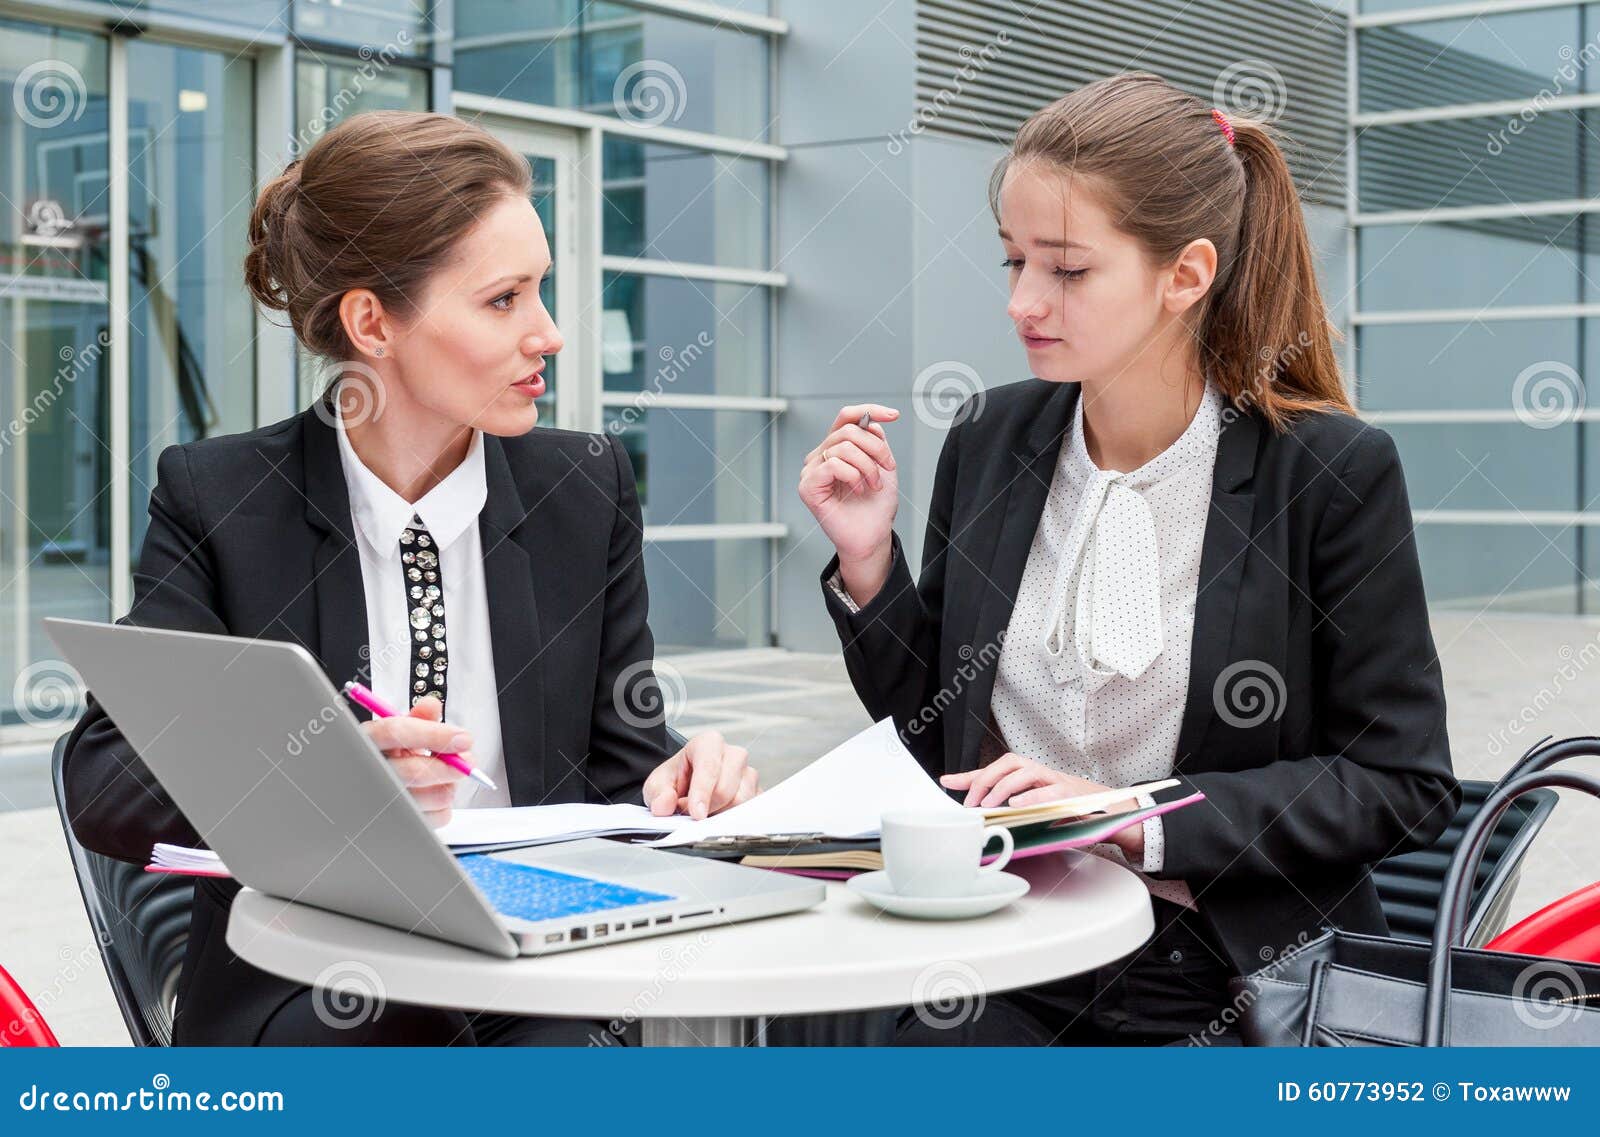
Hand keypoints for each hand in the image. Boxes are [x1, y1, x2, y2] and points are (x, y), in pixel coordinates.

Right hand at [359, 695, 468, 829]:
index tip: (463, 738)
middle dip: (450, 765)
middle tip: (466, 761)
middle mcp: (372, 771)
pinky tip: (436, 792)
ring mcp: (384, 801)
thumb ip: (417, 719)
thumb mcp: (396, 732)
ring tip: (446, 775)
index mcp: (368, 741)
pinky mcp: (401, 822)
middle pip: (414, 771)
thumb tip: (431, 707)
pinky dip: (445, 806)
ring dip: (449, 784)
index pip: (396, 733)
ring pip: (429, 797)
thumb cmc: (386, 755)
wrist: (369, 786)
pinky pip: (437, 818)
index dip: (434, 735)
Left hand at [641, 730, 759, 819]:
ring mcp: (749, 774)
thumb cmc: (677, 780)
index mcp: (709, 743)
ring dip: (720, 814)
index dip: (702, 792)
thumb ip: (659, 794)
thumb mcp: (658, 784)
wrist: (689, 785)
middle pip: (726, 789)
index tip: (696, 813)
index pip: (709, 766)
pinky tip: (719, 815)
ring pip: (741, 802)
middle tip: (690, 813)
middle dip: (707, 807)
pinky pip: (751, 812)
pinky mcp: (757, 793)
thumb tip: (664, 805)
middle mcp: (734, 755)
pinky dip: (733, 819)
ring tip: (705, 811)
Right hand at [797, 405, 900, 582]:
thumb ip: (875, 441)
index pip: (846, 417)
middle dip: (876, 448)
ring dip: (867, 467)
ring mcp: (811, 471)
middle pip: (848, 431)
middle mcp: (820, 456)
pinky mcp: (807, 487)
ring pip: (843, 447)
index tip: (894, 415)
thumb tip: (868, 422)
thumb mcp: (882, 466)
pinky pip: (833, 465)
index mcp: (836, 448)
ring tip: (873, 486)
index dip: (870, 410)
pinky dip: (853, 476)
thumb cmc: (875, 506)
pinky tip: (858, 491)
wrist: (872, 535)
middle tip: (888, 469)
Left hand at [939, 755, 1143, 858]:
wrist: (1111, 813)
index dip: (969, 775)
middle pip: (1008, 763)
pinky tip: (1017, 805)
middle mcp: (1042, 773)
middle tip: (971, 802)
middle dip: (985, 779)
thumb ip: (1014, 810)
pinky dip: (1032, 797)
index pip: (995, 769)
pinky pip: (1050, 792)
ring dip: (1003, 787)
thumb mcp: (1037, 808)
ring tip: (988, 805)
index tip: (946, 781)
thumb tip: (984, 819)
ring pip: (1026, 772)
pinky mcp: (1072, 795)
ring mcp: (1058, 781)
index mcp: (1030, 776)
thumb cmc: (1071, 810)